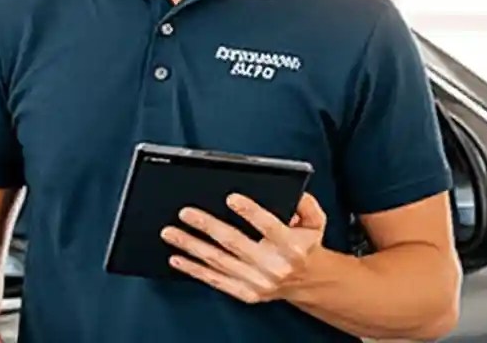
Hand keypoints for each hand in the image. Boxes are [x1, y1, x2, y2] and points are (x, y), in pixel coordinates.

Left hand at [161, 192, 327, 303]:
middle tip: (185, 212)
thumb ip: (305, 203)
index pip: (270, 227)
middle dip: (207, 226)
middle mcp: (274, 266)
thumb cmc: (305, 246)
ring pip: (218, 261)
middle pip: (235, 243)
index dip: (251, 212)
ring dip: (191, 246)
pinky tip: (177, 258)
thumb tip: (290, 192)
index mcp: (292, 247)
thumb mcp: (315, 221)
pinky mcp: (246, 293)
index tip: (232, 197)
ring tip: (171, 233)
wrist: (308, 282)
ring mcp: (258, 282)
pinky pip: (215, 280)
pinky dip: (194, 269)